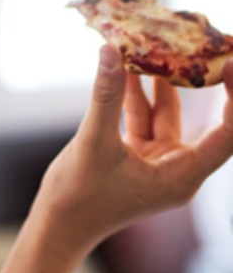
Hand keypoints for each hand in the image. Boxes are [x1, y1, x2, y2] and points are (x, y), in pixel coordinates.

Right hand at [39, 46, 232, 249]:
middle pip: (206, 119)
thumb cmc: (79, 198)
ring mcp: (158, 161)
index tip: (228, 64)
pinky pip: (144, 118)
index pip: (229, 133)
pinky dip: (136, 95)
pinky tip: (127, 68)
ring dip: (160, 82)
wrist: (58, 226)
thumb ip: (106, 97)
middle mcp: (179, 168)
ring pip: (168, 113)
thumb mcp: (93, 144)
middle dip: (201, 81)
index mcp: (183, 176)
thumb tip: (111, 51)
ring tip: (155, 47)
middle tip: (199, 46)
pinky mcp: (138, 156)